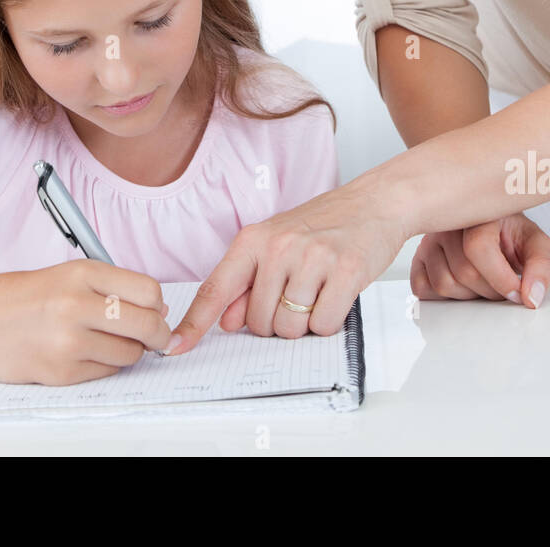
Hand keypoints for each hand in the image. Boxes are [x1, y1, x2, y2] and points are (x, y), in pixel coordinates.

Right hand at [0, 259, 171, 385]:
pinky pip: (106, 372)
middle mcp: (76, 305)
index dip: (158, 305)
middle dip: (157, 334)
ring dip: (129, 351)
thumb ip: (112, 288)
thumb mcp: (68, 275)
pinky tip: (85, 353)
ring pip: (130, 353)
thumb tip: (158, 310)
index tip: (156, 311)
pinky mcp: (61, 372)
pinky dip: (104, 365)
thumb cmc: (23, 297)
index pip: (148, 291)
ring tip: (108, 341)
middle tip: (155, 337)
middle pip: (147, 325)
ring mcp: (68, 342)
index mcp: (82, 274)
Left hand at [166, 179, 407, 354]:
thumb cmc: (324, 224)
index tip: (174, 347)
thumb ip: (248, 283)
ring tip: (318, 291)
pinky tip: (336, 293)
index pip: (216, 289)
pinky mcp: (345, 271)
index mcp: (254, 240)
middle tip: (297, 293)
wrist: (374, 201)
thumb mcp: (277, 244)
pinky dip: (329, 320)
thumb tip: (224, 320)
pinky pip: (323, 325)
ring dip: (305, 322)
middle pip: (258, 323)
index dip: (194, 323)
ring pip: (290, 328)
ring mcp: (312, 258)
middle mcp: (278, 247)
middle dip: (276, 321)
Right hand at [409, 212, 549, 307]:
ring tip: (482, 282)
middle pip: (464, 272)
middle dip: (490, 291)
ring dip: (469, 296)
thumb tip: (531, 297)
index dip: (500, 278)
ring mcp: (428, 240)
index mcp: (477, 212)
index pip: (478, 247)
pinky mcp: (417, 258)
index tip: (516, 292)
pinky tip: (462, 284)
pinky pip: (423, 288)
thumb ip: (541, 268)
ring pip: (443, 284)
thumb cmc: (510, 234)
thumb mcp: (536, 245)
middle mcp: (447, 222)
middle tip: (502, 287)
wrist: (490, 227)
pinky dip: (445, 297)